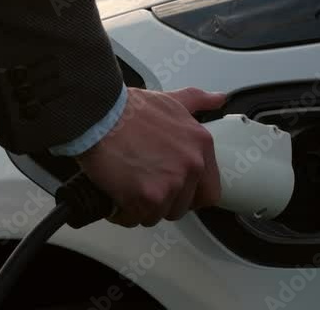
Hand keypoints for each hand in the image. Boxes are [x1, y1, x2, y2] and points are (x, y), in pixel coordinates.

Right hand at [75, 87, 224, 226]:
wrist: (100, 115)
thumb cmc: (128, 109)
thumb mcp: (171, 100)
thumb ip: (197, 101)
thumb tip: (218, 99)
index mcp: (200, 145)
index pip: (209, 191)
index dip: (189, 196)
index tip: (174, 191)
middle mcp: (191, 165)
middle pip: (181, 207)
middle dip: (161, 201)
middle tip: (141, 184)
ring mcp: (172, 183)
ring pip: (157, 215)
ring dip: (140, 207)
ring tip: (125, 186)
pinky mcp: (148, 197)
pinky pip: (135, 219)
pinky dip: (121, 212)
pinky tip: (113, 194)